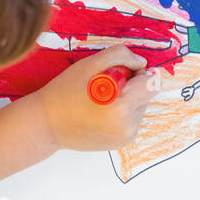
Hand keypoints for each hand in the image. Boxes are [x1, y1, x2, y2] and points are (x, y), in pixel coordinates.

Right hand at [33, 45, 157, 150]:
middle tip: (104, 86)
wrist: (46, 124)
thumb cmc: (64, 93)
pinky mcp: (122, 142)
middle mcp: (127, 126)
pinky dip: (122, 112)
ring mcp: (125, 137)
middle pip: (147, 95)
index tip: (121, 73)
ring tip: (100, 100)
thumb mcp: (89, 64)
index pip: (152, 83)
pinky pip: (132, 119)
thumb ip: (120, 56)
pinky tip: (101, 112)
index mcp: (121, 107)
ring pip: (140, 107)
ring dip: (127, 99)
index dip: (138, 73)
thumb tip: (142, 64)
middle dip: (131, 86)